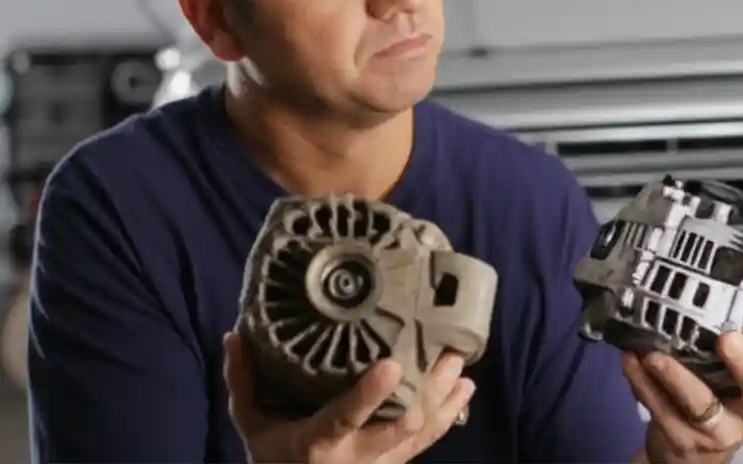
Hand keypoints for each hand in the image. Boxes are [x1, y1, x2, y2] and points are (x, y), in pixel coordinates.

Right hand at [223, 331, 474, 463]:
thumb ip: (244, 380)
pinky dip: (448, 414)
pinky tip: (465, 389)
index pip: (345, 417)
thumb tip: (234, 334)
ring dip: (444, 400)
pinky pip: (427, 441)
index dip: (370, 394)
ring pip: (421, 434)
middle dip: (428, 392)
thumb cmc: (272, 455)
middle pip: (400, 426)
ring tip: (460, 365)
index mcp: (319, 442)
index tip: (393, 365)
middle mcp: (355, 457)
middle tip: (447, 356)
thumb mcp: (251, 422)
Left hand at [621, 321, 742, 463]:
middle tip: (726, 338)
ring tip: (655, 353)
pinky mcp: (681, 438)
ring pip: (701, 404)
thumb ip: (736, 343)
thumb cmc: (720, 397)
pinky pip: (661, 410)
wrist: (695, 451)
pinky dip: (642, 384)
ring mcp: (717, 430)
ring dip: (677, 376)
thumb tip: (714, 284)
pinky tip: (631, 360)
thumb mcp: (738, 375)